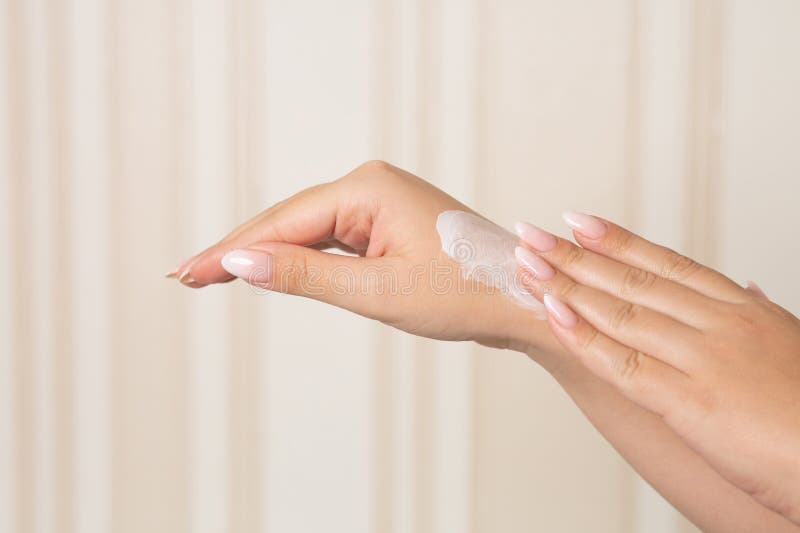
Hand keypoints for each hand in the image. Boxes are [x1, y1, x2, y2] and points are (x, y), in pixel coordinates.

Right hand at [167, 161, 554, 355]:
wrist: (523, 299)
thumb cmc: (467, 292)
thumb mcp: (380, 291)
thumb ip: (308, 275)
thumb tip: (244, 261)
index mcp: (367, 188)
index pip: (283, 222)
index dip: (233, 249)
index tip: (189, 271)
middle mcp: (370, 186)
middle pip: (289, 221)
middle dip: (240, 250)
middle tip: (187, 275)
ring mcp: (379, 204)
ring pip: (308, 232)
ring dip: (267, 255)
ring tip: (214, 274)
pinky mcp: (387, 224)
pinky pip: (332, 240)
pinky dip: (301, 259)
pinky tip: (273, 269)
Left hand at [514, 213, 799, 523]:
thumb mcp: (789, 344)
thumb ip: (756, 315)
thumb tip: (746, 289)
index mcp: (741, 310)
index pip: (668, 264)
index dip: (618, 241)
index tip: (578, 222)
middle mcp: (719, 324)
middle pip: (633, 280)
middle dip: (575, 255)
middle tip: (531, 234)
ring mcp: (703, 360)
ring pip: (621, 313)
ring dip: (567, 286)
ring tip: (527, 265)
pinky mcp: (690, 402)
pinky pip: (624, 363)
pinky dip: (583, 337)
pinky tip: (552, 314)